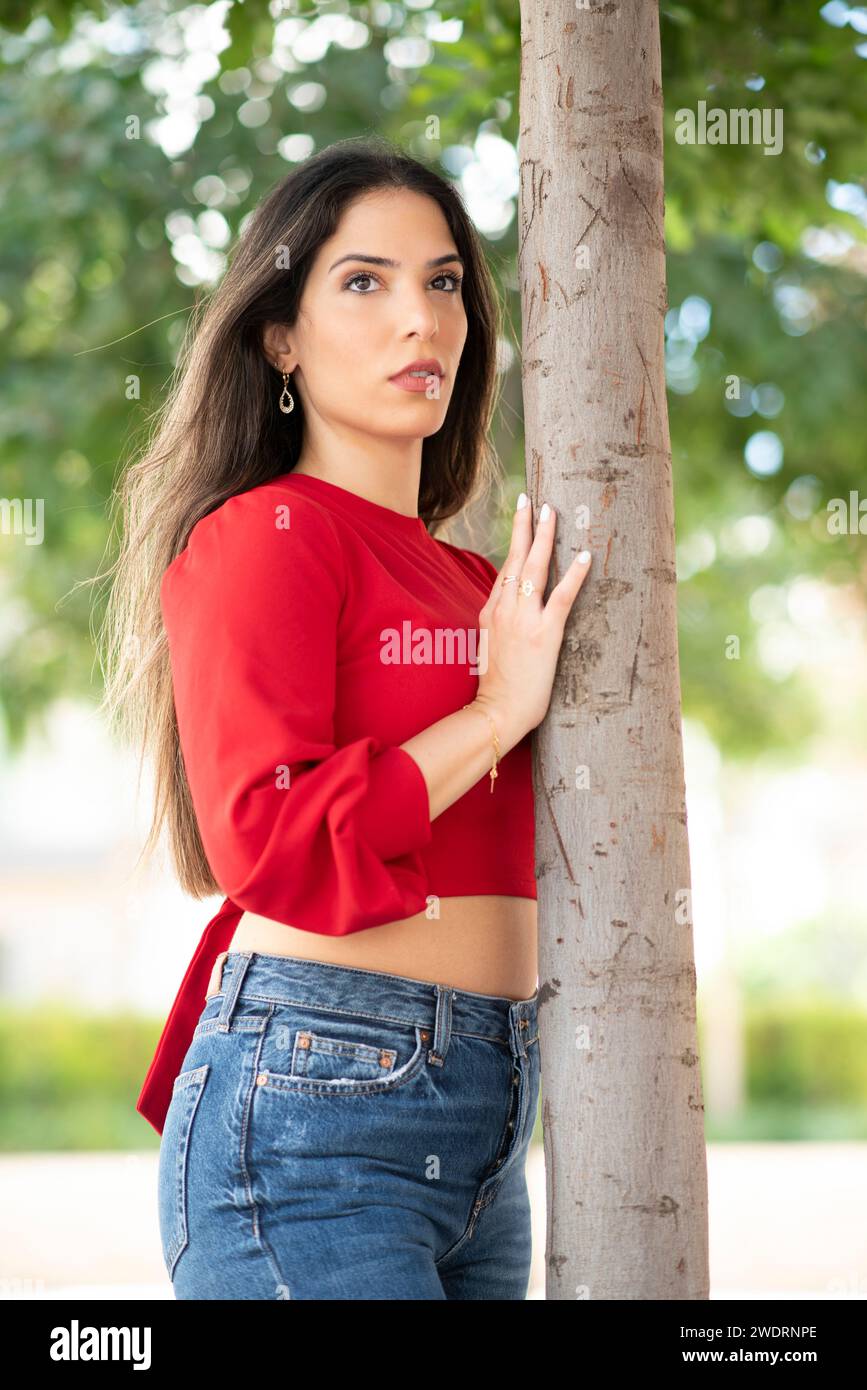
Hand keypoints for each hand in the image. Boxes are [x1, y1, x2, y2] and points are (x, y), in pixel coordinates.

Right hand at [474, 494, 591, 745]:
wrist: (496, 711)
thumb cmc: (498, 689)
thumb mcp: (491, 649)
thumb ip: (501, 627)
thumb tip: (513, 617)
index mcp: (491, 613)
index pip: (504, 570)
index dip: (514, 543)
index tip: (521, 520)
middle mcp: (505, 610)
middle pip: (515, 558)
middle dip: (524, 526)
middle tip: (531, 499)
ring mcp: (524, 620)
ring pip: (533, 568)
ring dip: (544, 537)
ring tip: (552, 511)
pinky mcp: (544, 633)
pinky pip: (561, 596)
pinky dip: (573, 574)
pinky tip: (584, 556)